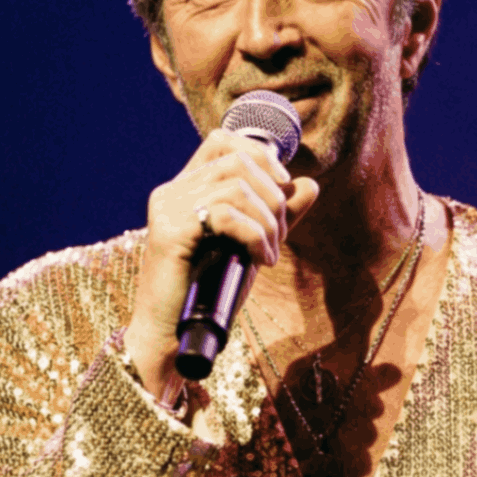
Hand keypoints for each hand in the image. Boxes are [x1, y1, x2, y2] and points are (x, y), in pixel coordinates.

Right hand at [124, 130, 318, 396]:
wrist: (172, 337)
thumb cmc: (207, 295)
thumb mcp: (250, 246)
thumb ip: (277, 216)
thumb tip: (309, 184)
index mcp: (186, 189)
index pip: (221, 140)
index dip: (260, 154)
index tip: (282, 187)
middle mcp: (172, 192)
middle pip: (238, 161)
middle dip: (273, 196)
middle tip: (277, 238)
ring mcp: (167, 209)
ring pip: (237, 185)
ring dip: (267, 220)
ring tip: (268, 254)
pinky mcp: (170, 233)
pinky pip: (226, 214)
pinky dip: (254, 236)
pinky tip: (260, 261)